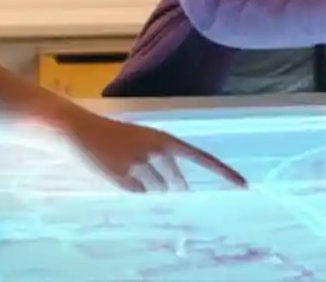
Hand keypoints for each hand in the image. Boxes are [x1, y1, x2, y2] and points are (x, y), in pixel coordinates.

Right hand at [62, 109, 246, 192]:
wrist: (82, 130)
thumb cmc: (115, 133)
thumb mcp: (144, 138)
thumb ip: (163, 157)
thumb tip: (174, 187)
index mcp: (165, 138)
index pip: (202, 157)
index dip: (223, 172)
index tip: (243, 184)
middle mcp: (157, 152)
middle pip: (175, 182)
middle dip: (172, 185)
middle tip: (153, 175)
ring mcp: (141, 166)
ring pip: (156, 190)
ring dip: (148, 186)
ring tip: (127, 167)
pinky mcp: (124, 180)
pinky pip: (138, 194)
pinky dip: (132, 189)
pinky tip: (119, 174)